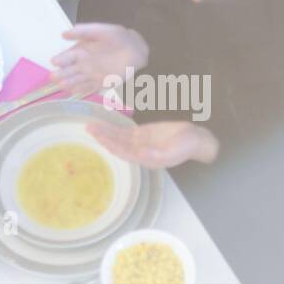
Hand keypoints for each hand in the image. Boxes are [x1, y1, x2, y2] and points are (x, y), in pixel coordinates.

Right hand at [51, 23, 149, 96]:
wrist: (135, 48)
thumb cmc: (116, 36)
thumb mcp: (99, 30)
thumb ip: (82, 31)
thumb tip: (63, 34)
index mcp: (80, 50)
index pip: (67, 56)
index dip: (60, 59)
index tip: (54, 62)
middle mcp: (83, 63)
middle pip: (69, 70)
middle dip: (61, 74)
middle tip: (53, 77)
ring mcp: (91, 74)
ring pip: (77, 80)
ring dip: (69, 83)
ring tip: (62, 85)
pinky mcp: (101, 82)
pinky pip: (90, 87)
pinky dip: (82, 89)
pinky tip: (75, 92)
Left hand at [86, 120, 218, 168]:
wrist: (195, 139)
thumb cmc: (187, 146)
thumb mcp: (174, 150)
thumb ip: (158, 153)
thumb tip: (143, 154)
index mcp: (145, 159)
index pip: (123, 151)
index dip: (110, 145)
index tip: (99, 137)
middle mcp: (139, 152)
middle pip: (117, 144)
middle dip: (103, 136)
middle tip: (88, 128)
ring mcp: (140, 142)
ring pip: (118, 137)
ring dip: (105, 131)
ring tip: (91, 125)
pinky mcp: (142, 134)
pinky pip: (124, 131)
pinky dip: (113, 127)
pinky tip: (104, 125)